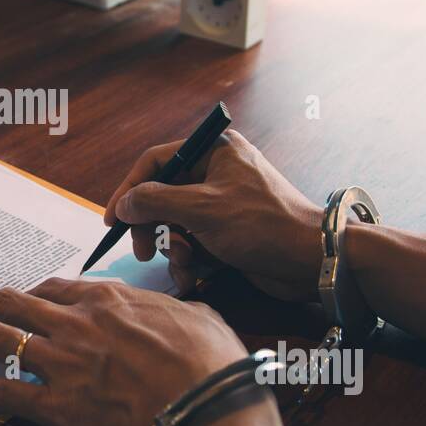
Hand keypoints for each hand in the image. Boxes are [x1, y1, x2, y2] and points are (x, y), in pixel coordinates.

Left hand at [0, 278, 248, 425]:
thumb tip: (190, 310)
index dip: (28, 298)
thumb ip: (179, 309)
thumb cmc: (210, 363)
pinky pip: (0, 393)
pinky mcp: (57, 404)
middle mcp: (77, 322)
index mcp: (107, 300)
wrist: (207, 405)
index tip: (20, 309)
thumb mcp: (198, 317)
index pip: (52, 288)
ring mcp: (64, 361)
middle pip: (10, 303)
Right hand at [103, 130, 321, 300]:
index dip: (130, 190)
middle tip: (145, 252)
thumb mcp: (201, 209)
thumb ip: (155, 201)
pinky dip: (190, 258)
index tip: (113, 219)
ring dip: (174, 248)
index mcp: (214, 151)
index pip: (157, 162)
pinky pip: (195, 240)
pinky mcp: (229, 230)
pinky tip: (194, 274)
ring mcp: (223, 202)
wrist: (311, 260)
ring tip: (184, 265)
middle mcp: (217, 171)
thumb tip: (124, 205)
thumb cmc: (261, 224)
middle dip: (153, 226)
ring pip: (177, 222)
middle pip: (163, 195)